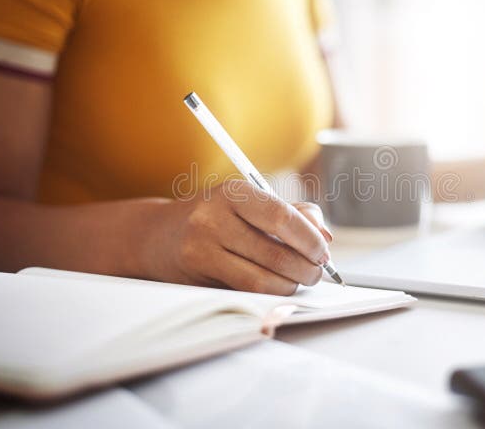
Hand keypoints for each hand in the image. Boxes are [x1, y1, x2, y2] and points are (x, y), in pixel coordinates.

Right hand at [141, 180, 332, 294]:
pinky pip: (245, 291)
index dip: (310, 238)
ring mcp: (202, 247)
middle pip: (276, 253)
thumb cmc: (216, 218)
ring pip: (262, 279)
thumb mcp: (250, 203)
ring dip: (290, 285)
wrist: (159, 235)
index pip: (282, 217)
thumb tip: (325, 236)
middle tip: (316, 272)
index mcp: (234, 191)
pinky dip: (269, 293)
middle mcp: (214, 217)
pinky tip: (275, 287)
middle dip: (306, 268)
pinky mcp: (196, 274)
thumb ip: (293, 214)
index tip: (323, 251)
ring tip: (297, 280)